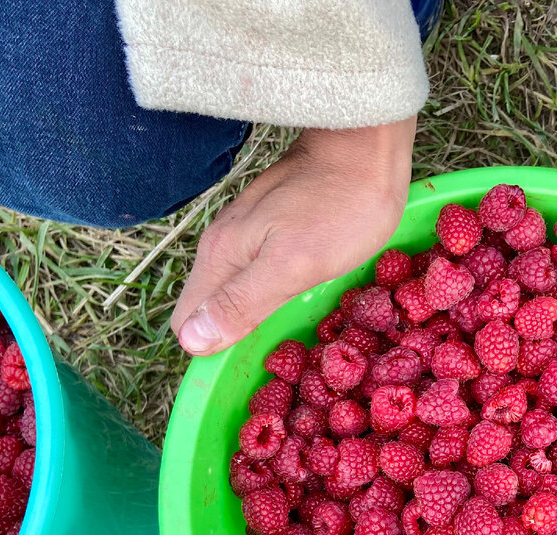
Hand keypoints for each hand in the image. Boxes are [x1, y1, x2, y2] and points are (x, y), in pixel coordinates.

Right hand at [172, 117, 416, 354]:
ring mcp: (247, 231)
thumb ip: (242, 301)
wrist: (368, 143)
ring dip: (256, 315)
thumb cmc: (341, 206)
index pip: (188, 325)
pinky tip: (305, 293)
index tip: (254, 368)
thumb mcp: (294, 264)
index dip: (214, 353)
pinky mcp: (272, 224)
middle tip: (283, 355)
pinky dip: (275, 289)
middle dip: (235, 338)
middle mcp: (223, 244)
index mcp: (221, 257)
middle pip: (210, 309)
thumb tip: (192, 343)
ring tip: (295, 328)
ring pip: (234, 290)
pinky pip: (258, 271)